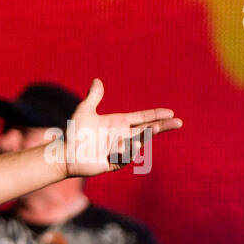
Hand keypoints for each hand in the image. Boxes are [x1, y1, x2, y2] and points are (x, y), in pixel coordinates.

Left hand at [59, 78, 180, 177]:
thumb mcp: (84, 112)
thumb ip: (93, 97)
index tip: (171, 112)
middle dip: (163, 126)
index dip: (156, 115)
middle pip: (147, 130)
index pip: (142, 118)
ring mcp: (120, 150)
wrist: (64, 154)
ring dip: (144, 136)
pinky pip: (125, 158)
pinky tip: (124, 148)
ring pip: (138, 143)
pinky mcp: (114, 163)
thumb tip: (97, 80)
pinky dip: (127, 152)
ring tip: (153, 129)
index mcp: (119, 123)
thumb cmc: (74, 133)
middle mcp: (122, 136)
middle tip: (178, 122)